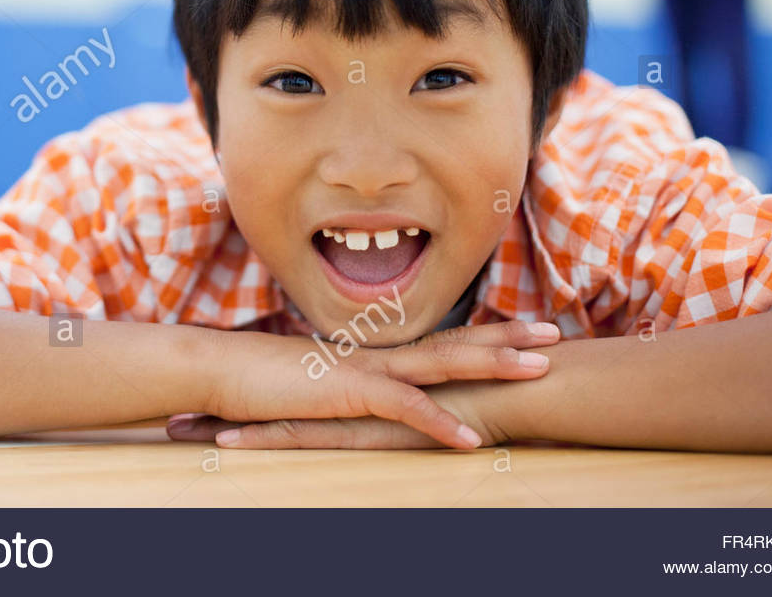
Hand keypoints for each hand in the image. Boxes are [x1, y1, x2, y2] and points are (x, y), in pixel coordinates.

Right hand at [201, 320, 558, 449]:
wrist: (216, 370)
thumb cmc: (257, 378)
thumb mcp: (313, 381)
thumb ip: (345, 383)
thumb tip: (366, 391)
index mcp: (370, 351)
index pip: (437, 339)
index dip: (482, 334)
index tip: (522, 330)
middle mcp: (374, 353)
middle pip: (452, 342)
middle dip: (506, 338)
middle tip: (554, 333)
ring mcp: (363, 369)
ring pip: (440, 364)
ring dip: (491, 366)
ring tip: (537, 369)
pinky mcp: (345, 392)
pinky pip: (403, 409)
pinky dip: (439, 423)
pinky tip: (470, 441)